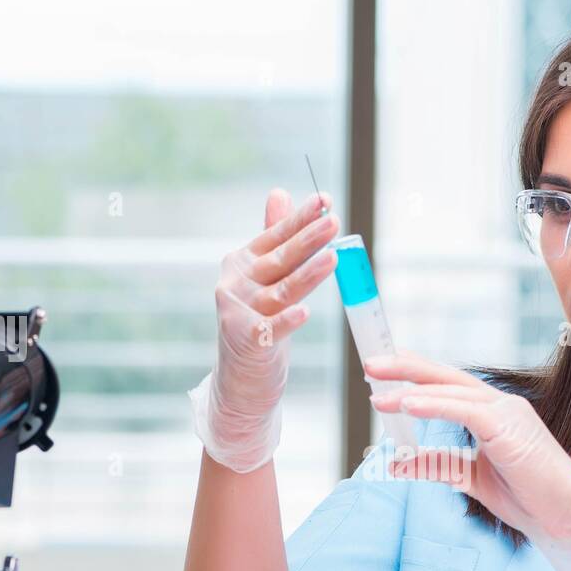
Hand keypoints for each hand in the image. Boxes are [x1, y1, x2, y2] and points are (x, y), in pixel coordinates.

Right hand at [189, 189, 339, 471]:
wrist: (240, 378)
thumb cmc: (257, 322)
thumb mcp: (264, 277)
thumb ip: (271, 235)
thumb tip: (279, 192)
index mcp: (242, 263)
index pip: (276, 236)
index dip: (300, 218)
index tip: (325, 201)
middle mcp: (236, 283)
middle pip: (280, 260)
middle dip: (308, 239)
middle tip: (333, 222)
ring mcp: (238, 312)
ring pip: (281, 291)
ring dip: (307, 275)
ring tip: (333, 258)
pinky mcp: (245, 342)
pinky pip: (270, 329)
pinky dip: (287, 321)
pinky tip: (304, 313)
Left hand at [364, 352, 570, 570]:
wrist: (565, 519)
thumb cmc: (528, 499)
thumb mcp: (469, 478)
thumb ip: (437, 464)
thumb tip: (397, 462)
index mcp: (494, 414)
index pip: (448, 386)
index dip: (415, 376)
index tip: (383, 374)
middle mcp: (501, 406)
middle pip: (445, 377)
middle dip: (405, 368)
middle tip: (370, 364)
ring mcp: (507, 413)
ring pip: (451, 390)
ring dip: (411, 388)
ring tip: (379, 392)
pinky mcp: (508, 427)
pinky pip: (463, 410)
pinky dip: (434, 405)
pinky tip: (408, 405)